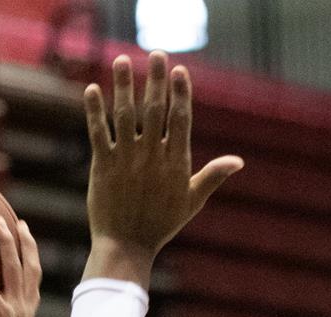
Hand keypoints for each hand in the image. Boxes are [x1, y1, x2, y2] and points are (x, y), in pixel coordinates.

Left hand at [0, 216, 42, 316]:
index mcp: (26, 313)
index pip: (34, 277)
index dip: (30, 253)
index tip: (24, 233)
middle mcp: (25, 309)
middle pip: (29, 266)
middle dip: (23, 240)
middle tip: (12, 220)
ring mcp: (14, 311)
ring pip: (14, 268)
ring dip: (6, 242)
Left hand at [83, 53, 242, 273]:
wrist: (126, 247)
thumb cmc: (160, 225)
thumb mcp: (191, 201)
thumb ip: (212, 176)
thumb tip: (238, 162)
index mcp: (176, 163)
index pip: (180, 119)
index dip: (180, 93)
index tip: (179, 70)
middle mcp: (152, 157)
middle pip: (155, 110)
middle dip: (156, 80)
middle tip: (157, 54)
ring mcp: (126, 161)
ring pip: (125, 116)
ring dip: (123, 86)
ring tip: (122, 60)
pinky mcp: (103, 167)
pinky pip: (99, 134)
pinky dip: (95, 112)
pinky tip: (91, 90)